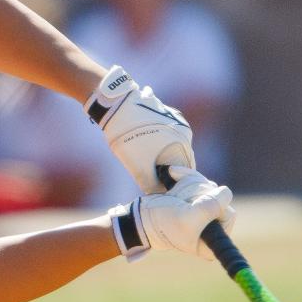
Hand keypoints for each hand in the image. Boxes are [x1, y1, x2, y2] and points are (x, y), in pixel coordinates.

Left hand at [85, 66, 194, 192]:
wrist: (115, 103)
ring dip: (160, 158)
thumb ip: (150, 186)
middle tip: (151, 181)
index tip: (162, 192)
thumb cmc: (128, 135)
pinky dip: (156, 145)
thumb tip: (156, 198)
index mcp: (183, 141)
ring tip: (143, 163)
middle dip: (167, 171)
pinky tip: (140, 147)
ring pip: (171, 147)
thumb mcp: (138, 166)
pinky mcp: (164, 114)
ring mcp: (175, 119)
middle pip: (179, 159)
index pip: (186, 172)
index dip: (175, 184)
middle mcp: (184, 129)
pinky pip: (164, 136)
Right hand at [108, 167, 234, 260]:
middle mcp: (211, 228)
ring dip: (190, 183)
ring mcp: (202, 214)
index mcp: (212, 242)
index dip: (213, 206)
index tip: (193, 209)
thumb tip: (226, 192)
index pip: (228, 214)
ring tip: (174, 192)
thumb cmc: (162, 222)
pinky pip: (199, 181)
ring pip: (209, 187)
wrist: (139, 216)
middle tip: (181, 200)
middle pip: (219, 198)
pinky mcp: (193, 201)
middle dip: (198, 192)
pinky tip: (173, 175)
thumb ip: (212, 206)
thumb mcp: (189, 217)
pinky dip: (186, 176)